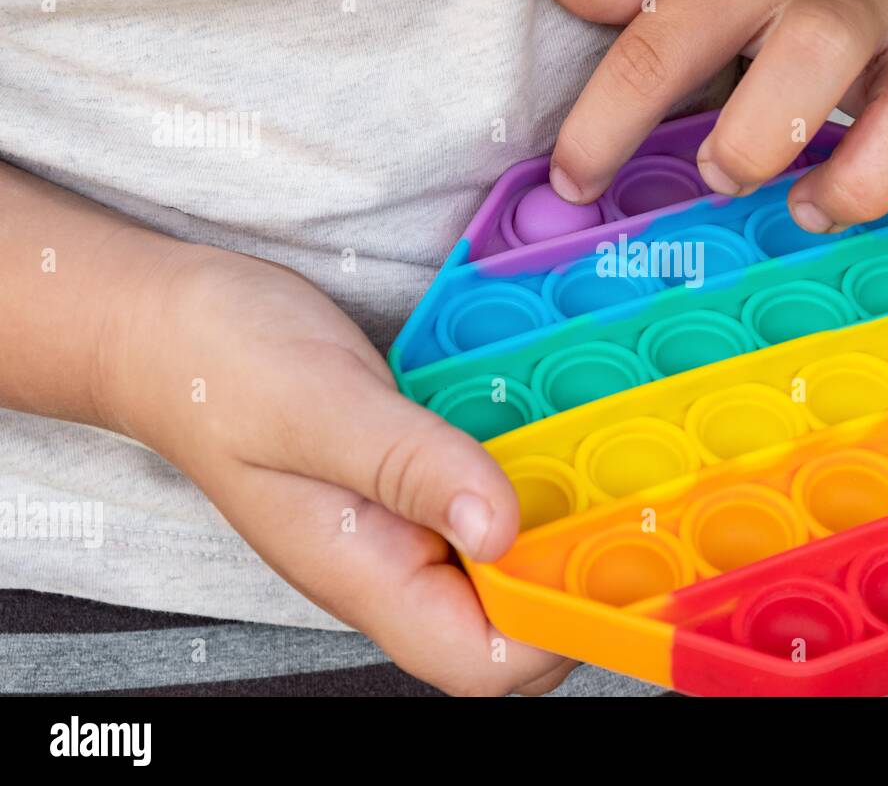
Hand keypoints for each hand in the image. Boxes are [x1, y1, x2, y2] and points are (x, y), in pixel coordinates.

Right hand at [97, 245, 572, 695]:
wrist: (168, 329)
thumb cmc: (217, 367)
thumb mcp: (318, 406)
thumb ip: (410, 466)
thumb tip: (501, 529)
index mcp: (365, 575)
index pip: (482, 661)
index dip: (556, 628)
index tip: (601, 552)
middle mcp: (394, 567)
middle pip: (514, 625)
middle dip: (577, 576)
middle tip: (616, 497)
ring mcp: (406, 529)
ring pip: (511, 567)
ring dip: (564, 526)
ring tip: (596, 460)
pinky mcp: (415, 488)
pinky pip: (492, 510)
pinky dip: (535, 482)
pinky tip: (552, 433)